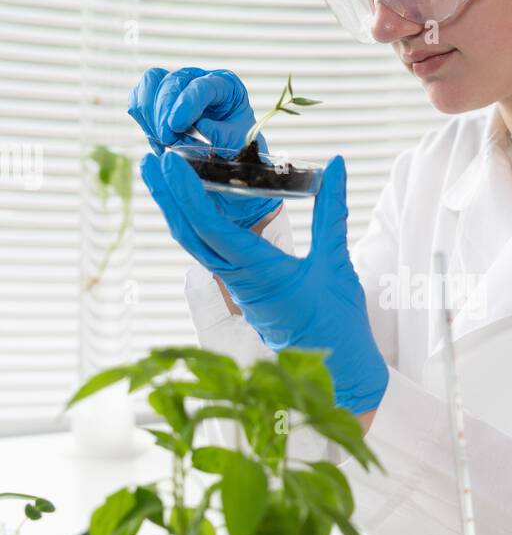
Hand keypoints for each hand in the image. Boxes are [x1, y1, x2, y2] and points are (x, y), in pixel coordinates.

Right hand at [128, 66, 275, 228]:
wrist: (226, 158)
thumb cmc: (236, 148)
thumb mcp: (238, 144)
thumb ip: (224, 135)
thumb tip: (201, 125)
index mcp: (226, 86)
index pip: (202, 85)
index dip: (187, 103)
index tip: (176, 125)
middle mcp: (200, 79)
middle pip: (172, 80)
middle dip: (164, 111)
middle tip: (167, 139)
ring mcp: (177, 86)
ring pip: (151, 83)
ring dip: (151, 114)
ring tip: (163, 140)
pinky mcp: (158, 97)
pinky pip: (139, 97)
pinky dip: (142, 117)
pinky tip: (156, 137)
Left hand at [141, 149, 389, 416]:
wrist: (338, 373)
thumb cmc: (338, 323)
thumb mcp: (336, 262)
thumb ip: (331, 212)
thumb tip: (335, 164)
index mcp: (261, 275)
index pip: (214, 231)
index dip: (189, 196)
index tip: (170, 167)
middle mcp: (241, 283)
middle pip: (191, 237)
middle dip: (168, 199)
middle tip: (150, 161)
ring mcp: (238, 290)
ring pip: (198, 247)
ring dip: (178, 213)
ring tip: (162, 178)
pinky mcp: (243, 293)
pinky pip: (213, 256)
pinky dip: (199, 228)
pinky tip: (195, 208)